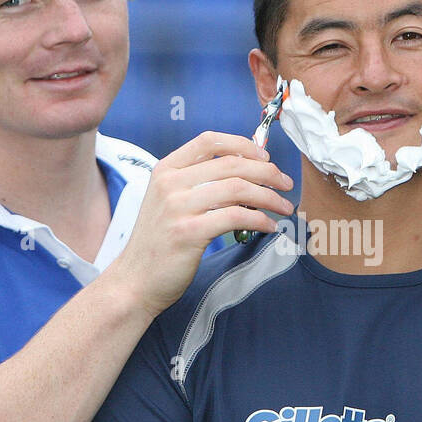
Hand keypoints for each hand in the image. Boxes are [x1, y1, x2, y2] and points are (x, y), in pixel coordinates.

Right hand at [111, 132, 294, 314]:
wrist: (135, 279)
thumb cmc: (160, 242)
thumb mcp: (170, 202)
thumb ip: (199, 183)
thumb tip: (246, 171)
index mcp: (166, 170)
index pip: (210, 142)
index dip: (243, 145)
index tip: (266, 158)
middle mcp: (170, 183)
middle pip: (231, 164)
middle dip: (267, 173)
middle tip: (285, 184)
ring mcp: (177, 207)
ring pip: (238, 189)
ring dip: (269, 197)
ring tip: (284, 207)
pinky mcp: (188, 232)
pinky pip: (236, 217)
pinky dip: (259, 220)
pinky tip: (269, 227)